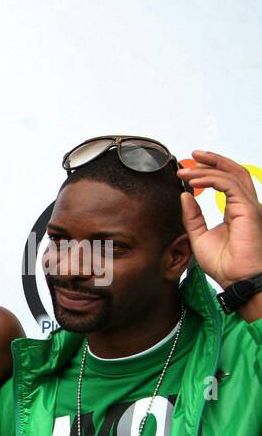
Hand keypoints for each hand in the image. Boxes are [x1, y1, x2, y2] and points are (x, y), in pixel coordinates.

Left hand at [178, 151, 261, 285]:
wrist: (237, 279)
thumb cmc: (225, 265)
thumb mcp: (199, 236)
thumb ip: (193, 216)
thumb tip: (185, 196)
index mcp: (237, 210)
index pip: (227, 182)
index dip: (210, 172)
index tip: (189, 169)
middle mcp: (246, 205)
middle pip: (234, 172)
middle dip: (213, 161)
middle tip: (192, 155)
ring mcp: (250, 206)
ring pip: (231, 175)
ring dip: (206, 169)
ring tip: (185, 171)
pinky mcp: (248, 209)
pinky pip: (229, 185)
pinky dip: (210, 179)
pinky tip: (193, 181)